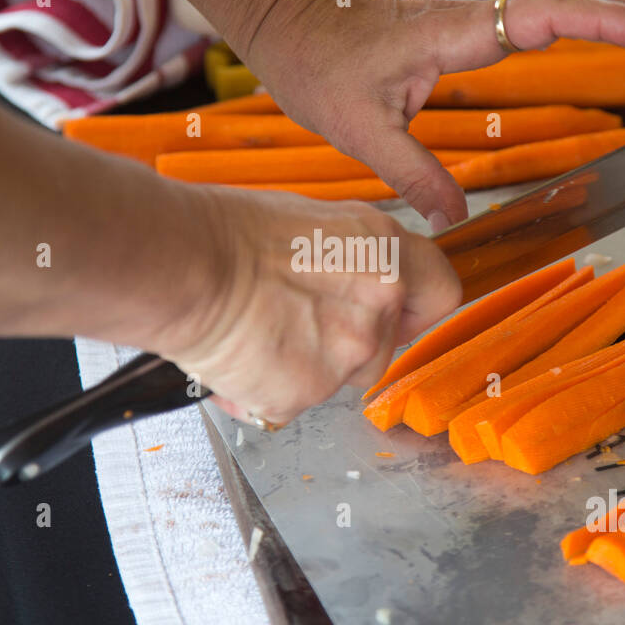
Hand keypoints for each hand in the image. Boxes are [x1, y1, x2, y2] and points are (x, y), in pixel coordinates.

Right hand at [154, 184, 461, 424]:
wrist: (182, 266)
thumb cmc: (228, 232)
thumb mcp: (315, 221)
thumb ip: (354, 256)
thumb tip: (359, 276)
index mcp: (385, 252)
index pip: (442, 291)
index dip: (416, 307)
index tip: (398, 311)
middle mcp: (378, 305)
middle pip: (386, 347)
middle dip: (348, 344)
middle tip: (297, 319)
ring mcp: (344, 357)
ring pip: (339, 379)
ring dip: (307, 366)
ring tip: (261, 332)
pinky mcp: (303, 396)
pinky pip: (291, 404)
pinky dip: (265, 390)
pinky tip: (240, 358)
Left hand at [240, 0, 624, 228]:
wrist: (287, 14)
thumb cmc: (316, 60)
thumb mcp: (358, 127)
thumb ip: (410, 174)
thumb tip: (450, 221)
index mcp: (454, 30)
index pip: (547, 16)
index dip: (607, 22)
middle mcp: (474, 9)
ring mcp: (476, 6)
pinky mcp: (472, 14)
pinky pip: (544, 2)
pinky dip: (590, 6)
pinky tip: (618, 17)